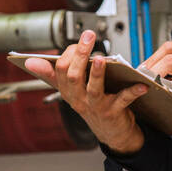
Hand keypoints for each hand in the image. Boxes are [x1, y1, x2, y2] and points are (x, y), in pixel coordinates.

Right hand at [24, 30, 148, 154]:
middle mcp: (79, 99)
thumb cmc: (93, 106)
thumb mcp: (71, 91)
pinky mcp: (113, 112)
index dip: (69, 53)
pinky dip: (133, 92)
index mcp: (68, 91)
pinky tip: (141, 85)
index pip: (61, 69)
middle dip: (80, 55)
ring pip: (93, 89)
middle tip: (88, 37)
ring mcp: (96, 106)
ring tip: (102, 59)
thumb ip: (52, 74)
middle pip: (74, 76)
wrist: (112, 133)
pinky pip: (123, 100)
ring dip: (97, 73)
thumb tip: (30, 61)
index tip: (79, 41)